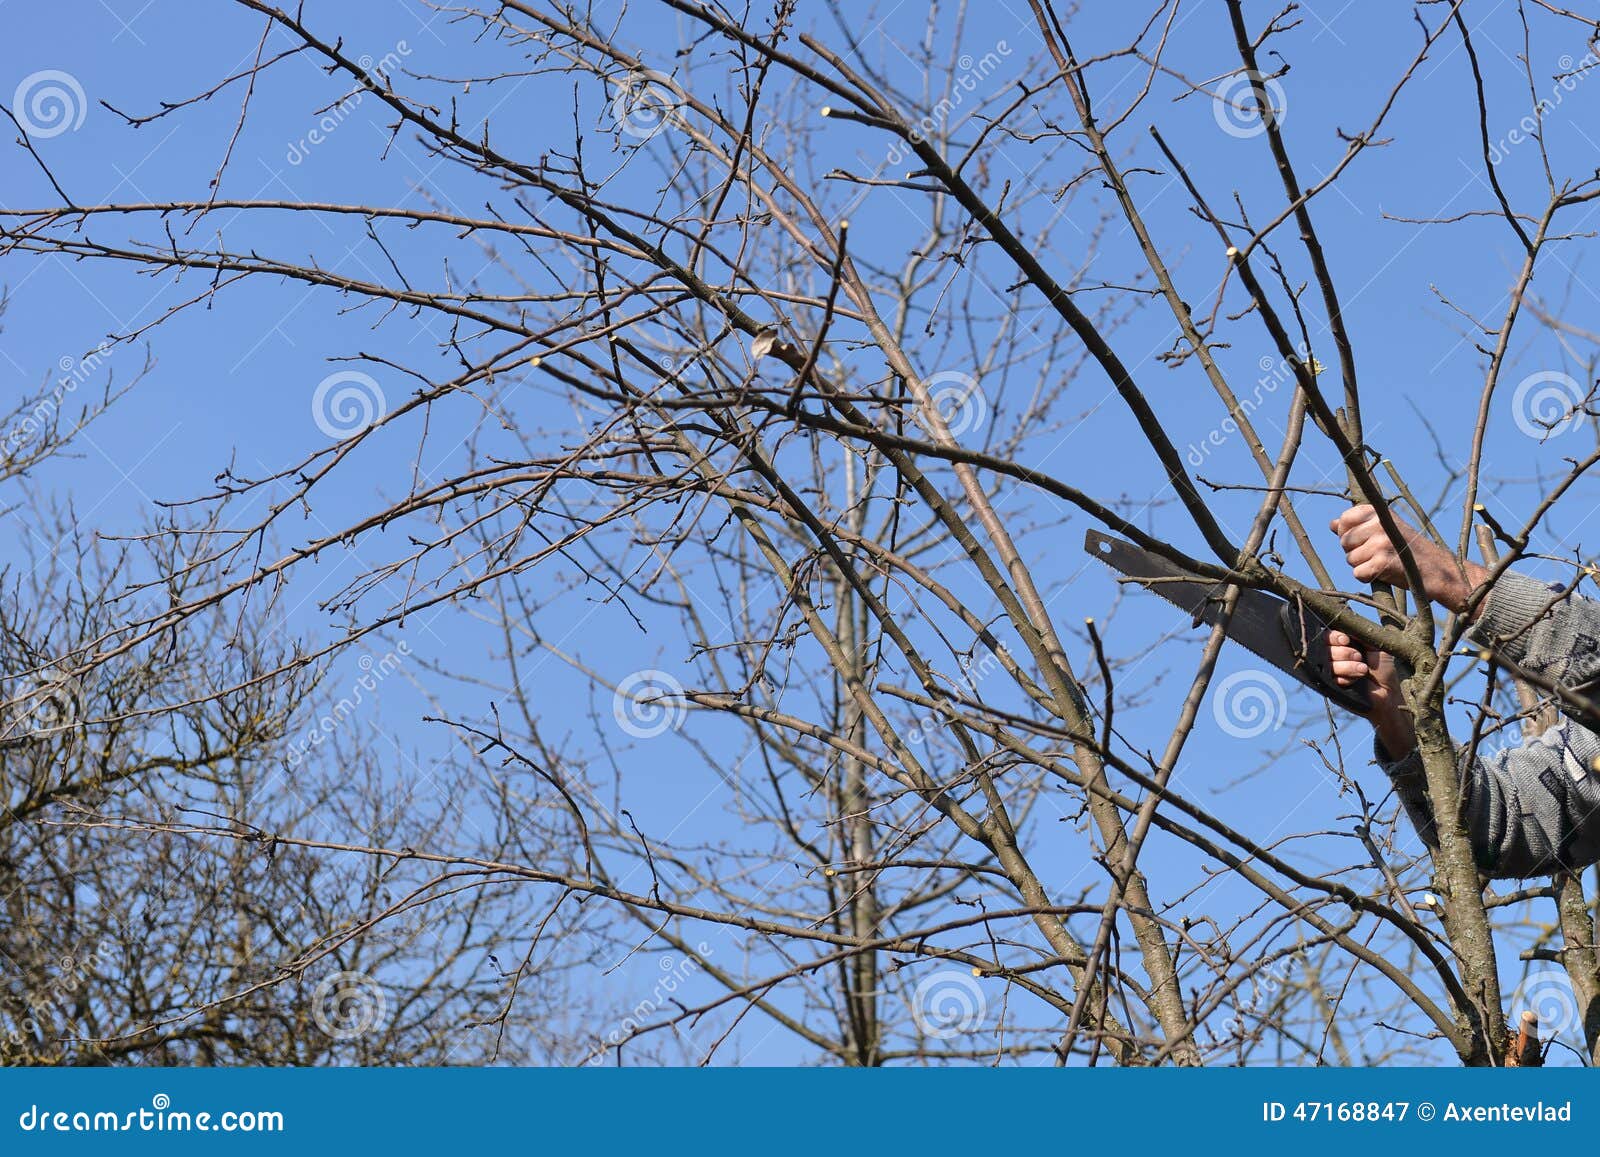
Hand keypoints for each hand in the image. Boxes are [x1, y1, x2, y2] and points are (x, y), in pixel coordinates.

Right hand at [1327, 628, 1413, 753]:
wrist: (1389, 694)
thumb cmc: (1384, 669)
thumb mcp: (1375, 646)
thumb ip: (1360, 634)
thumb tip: (1346, 622)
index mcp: (1342, 645)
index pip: (1327, 636)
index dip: (1333, 637)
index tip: (1345, 640)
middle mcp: (1334, 657)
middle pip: (1324, 649)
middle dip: (1342, 652)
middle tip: (1358, 656)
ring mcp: (1331, 673)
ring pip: (1327, 664)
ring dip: (1346, 665)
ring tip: (1363, 670)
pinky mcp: (1331, 687)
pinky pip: (1330, 679)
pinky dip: (1345, 677)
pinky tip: (1356, 680)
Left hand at [1328, 504, 1484, 614]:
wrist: (1439, 569)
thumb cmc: (1408, 549)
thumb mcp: (1385, 529)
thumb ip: (1358, 526)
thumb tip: (1332, 524)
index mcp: (1379, 511)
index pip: (1343, 520)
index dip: (1350, 534)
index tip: (1368, 539)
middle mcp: (1379, 524)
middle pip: (1344, 542)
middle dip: (1356, 552)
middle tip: (1380, 553)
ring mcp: (1381, 543)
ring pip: (1350, 559)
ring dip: (1363, 565)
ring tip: (1386, 561)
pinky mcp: (1382, 563)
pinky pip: (1358, 573)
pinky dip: (1369, 577)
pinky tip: (1386, 572)